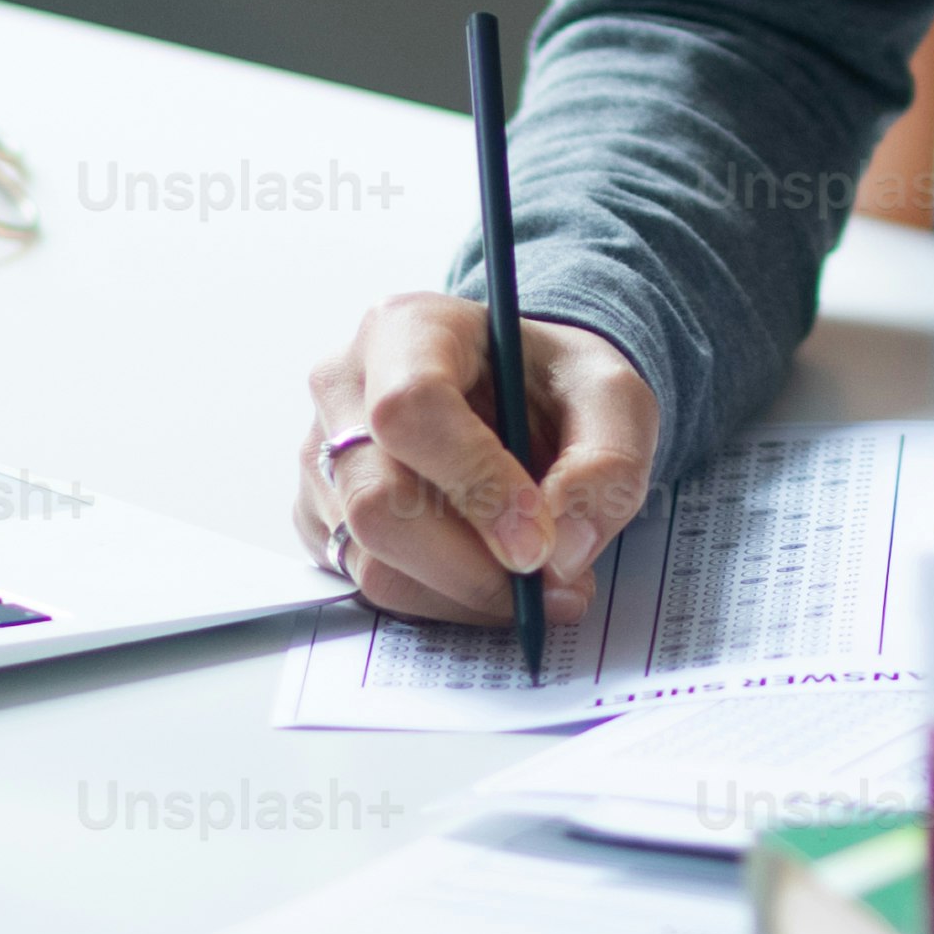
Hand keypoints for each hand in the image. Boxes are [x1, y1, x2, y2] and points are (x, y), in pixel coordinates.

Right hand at [297, 291, 659, 634]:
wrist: (521, 397)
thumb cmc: (553, 385)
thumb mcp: (612, 397)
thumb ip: (607, 463)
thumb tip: (562, 548)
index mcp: (406, 329)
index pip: (410, 409)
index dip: (475, 484)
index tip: (539, 541)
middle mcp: (344, 388)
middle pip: (378, 502)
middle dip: (475, 565)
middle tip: (555, 581)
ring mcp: (321, 459)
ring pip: (373, 561)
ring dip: (468, 594)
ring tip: (541, 583)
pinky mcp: (322, 519)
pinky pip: (371, 588)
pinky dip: (444, 604)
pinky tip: (494, 578)